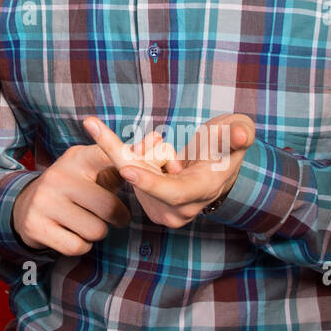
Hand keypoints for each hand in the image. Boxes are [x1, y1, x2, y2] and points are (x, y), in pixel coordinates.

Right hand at [10, 118, 132, 255]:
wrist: (26, 205)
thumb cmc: (75, 186)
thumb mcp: (94, 168)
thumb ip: (126, 159)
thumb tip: (159, 140)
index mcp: (77, 158)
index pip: (106, 156)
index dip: (124, 160)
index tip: (136, 159)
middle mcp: (58, 176)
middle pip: (110, 207)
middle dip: (116, 217)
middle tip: (110, 215)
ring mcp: (44, 201)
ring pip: (96, 230)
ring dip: (98, 232)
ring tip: (86, 221)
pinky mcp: (36, 225)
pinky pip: (78, 246)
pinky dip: (81, 244)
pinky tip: (71, 232)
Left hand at [85, 115, 255, 228]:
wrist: (214, 164)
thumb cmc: (226, 143)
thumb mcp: (237, 131)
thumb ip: (239, 133)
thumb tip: (241, 134)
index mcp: (201, 191)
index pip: (172, 192)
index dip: (149, 181)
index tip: (125, 168)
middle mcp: (179, 207)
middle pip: (138, 177)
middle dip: (122, 149)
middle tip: (89, 122)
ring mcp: (161, 208)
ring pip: (131, 169)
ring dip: (140, 150)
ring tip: (161, 141)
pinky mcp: (147, 202)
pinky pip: (127, 170)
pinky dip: (134, 155)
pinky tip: (153, 152)